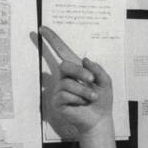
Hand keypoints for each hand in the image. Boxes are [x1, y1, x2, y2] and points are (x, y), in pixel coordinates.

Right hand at [39, 25, 112, 140]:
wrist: (99, 119)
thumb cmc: (101, 100)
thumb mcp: (105, 81)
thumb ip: (97, 69)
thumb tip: (84, 60)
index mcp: (76, 69)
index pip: (62, 51)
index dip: (52, 39)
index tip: (42, 28)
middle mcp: (65, 77)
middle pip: (65, 65)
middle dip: (80, 73)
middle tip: (92, 81)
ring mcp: (59, 89)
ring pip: (68, 83)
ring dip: (84, 91)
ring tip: (91, 98)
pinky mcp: (57, 101)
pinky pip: (66, 95)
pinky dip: (78, 99)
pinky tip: (81, 105)